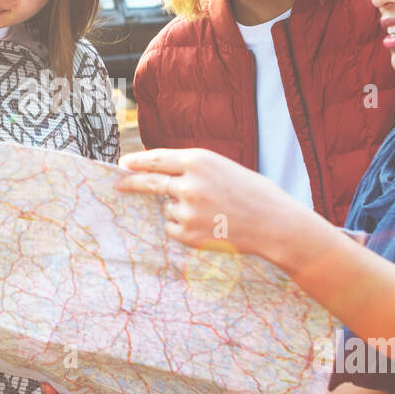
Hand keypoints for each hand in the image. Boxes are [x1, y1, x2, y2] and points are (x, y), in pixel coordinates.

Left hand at [115, 147, 314, 258]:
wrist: (275, 225)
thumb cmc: (253, 193)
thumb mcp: (223, 168)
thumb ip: (192, 169)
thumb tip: (159, 175)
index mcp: (199, 161)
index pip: (157, 159)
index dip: (137, 162)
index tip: (123, 164)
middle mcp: (189, 184)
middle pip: (150, 183)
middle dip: (131, 183)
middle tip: (119, 184)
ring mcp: (187, 211)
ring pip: (167, 208)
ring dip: (179, 209)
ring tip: (212, 212)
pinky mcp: (189, 234)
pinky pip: (173, 228)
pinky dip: (184, 227)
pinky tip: (209, 226)